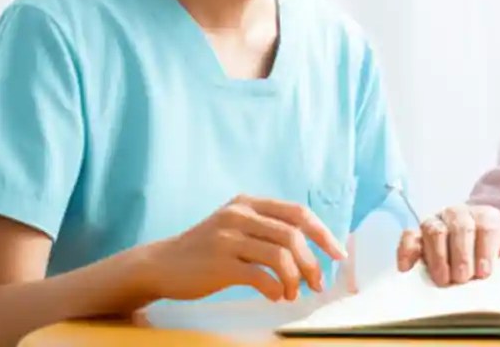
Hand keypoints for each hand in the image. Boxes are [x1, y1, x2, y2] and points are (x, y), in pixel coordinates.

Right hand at [141, 194, 346, 301]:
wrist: (161, 264)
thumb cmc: (205, 250)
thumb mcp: (235, 226)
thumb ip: (266, 230)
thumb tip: (311, 249)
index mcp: (248, 203)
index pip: (298, 213)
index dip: (323, 233)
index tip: (338, 253)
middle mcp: (239, 215)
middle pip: (293, 236)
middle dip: (313, 263)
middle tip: (318, 283)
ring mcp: (227, 238)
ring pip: (281, 256)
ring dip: (295, 279)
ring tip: (292, 293)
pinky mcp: (219, 263)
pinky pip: (261, 277)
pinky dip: (275, 289)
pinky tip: (275, 296)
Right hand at [396, 204, 499, 285]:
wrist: (472, 243)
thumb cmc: (490, 255)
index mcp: (487, 217)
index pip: (487, 226)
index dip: (486, 249)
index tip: (484, 273)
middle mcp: (460, 214)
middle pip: (461, 226)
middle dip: (462, 254)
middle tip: (463, 278)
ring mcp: (437, 221)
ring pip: (434, 229)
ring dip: (438, 256)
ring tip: (443, 279)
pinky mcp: (417, 232)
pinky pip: (408, 236)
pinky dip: (407, 251)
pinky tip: (407, 269)